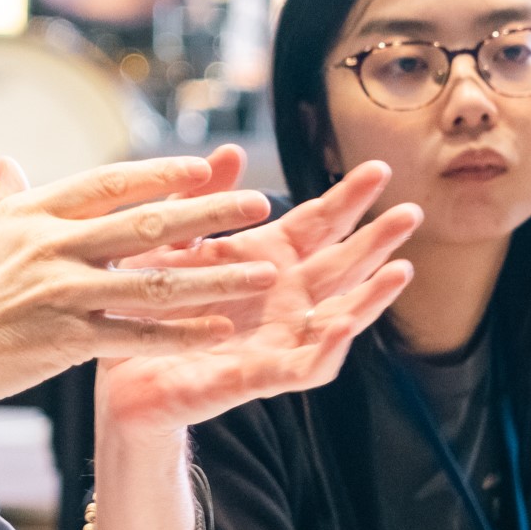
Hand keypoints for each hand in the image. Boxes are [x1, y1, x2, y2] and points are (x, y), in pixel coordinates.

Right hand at [0, 152, 290, 419]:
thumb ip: (4, 200)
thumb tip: (7, 165)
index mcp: (31, 212)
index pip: (110, 183)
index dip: (162, 173)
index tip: (206, 168)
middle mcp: (50, 245)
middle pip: (147, 223)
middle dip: (210, 214)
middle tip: (258, 204)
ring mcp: (59, 292)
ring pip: (155, 280)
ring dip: (215, 276)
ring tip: (261, 273)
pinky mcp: (64, 340)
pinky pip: (137, 335)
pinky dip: (181, 334)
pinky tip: (219, 332)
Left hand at [96, 158, 419, 434]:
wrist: (119, 371)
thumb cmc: (150, 307)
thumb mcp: (171, 244)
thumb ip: (203, 201)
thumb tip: (232, 151)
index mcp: (264, 262)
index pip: (318, 226)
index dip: (348, 200)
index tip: (379, 169)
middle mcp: (280, 301)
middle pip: (340, 267)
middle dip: (375, 242)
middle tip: (411, 212)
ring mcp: (274, 340)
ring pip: (337, 319)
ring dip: (370, 299)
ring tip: (400, 271)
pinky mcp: (254, 378)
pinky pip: (299, 366)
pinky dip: (325, 350)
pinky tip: (343, 328)